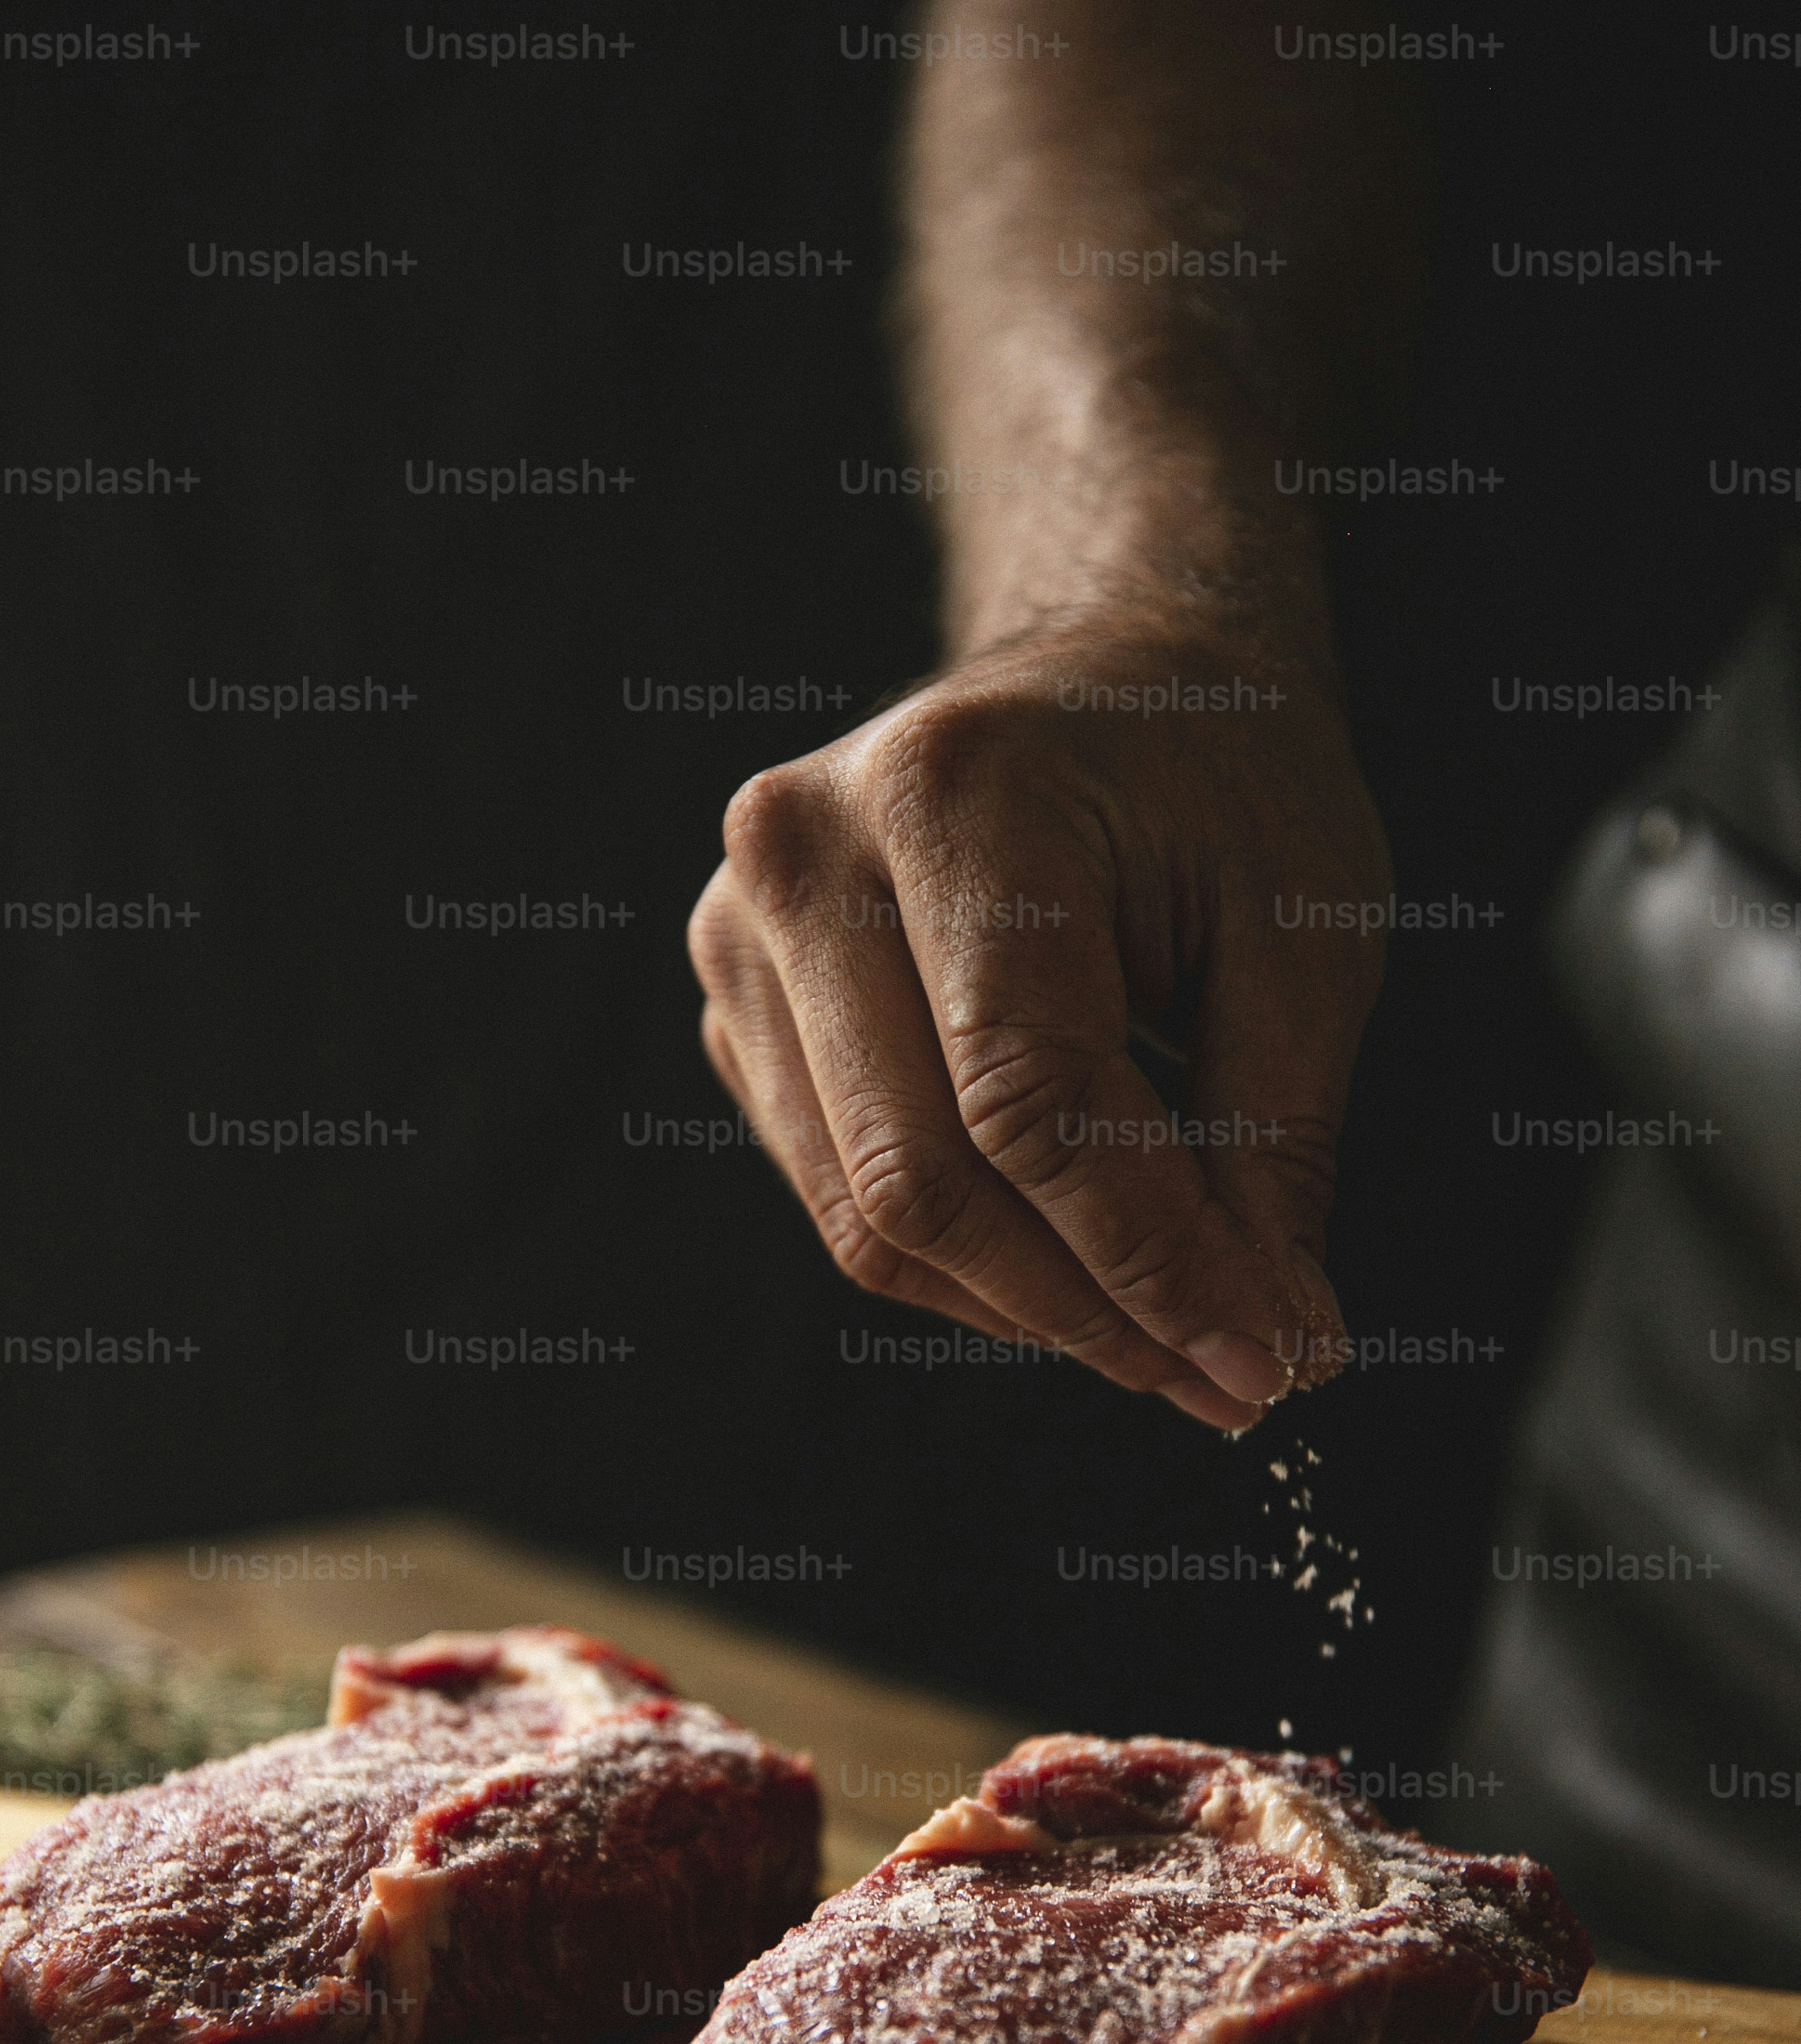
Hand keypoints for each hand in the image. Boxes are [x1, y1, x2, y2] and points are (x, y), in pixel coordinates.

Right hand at [687, 626, 1390, 1428]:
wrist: (1115, 666)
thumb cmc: (1218, 776)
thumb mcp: (1303, 935)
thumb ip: (1276, 1147)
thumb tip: (1275, 1349)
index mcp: (952, 793)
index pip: (1031, 1103)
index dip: (1150, 1260)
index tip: (1266, 1362)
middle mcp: (806, 856)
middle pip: (923, 1180)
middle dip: (1090, 1309)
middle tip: (1228, 1377)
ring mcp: (744, 933)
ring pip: (868, 1219)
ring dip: (1030, 1309)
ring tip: (1169, 1338)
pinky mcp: (740, 1006)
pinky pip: (842, 1200)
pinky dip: (969, 1266)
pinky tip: (1076, 1260)